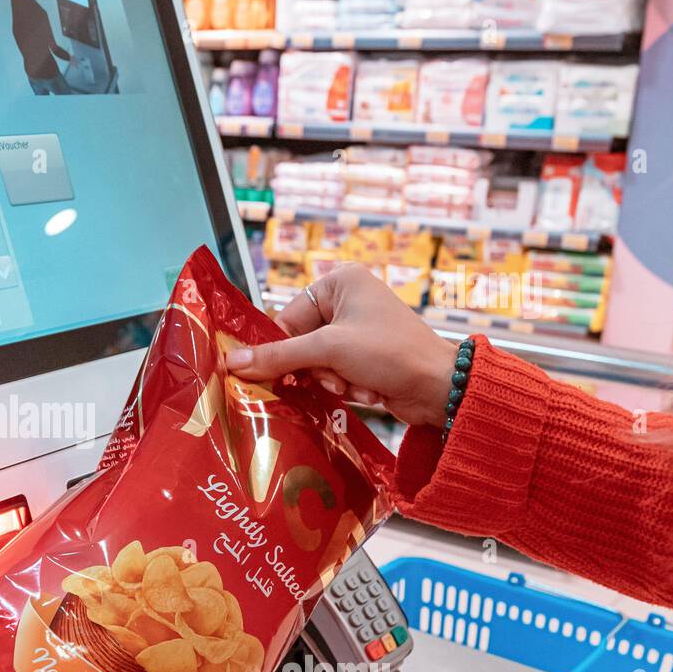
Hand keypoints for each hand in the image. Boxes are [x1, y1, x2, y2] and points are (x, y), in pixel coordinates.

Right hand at [226, 263, 456, 427]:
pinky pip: (333, 375)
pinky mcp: (363, 357)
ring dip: (331, 381)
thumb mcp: (329, 350)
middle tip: (331, 378)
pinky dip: (345, 387)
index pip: (287, 318)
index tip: (272, 373)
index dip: (281, 348)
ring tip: (353, 384)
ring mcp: (355, 331)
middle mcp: (347, 301)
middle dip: (315, 369)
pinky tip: (365, 389)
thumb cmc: (391, 353)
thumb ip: (278, 356)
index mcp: (340, 282)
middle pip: (299, 343)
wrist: (440, 387)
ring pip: (315, 364)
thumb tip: (231, 362)